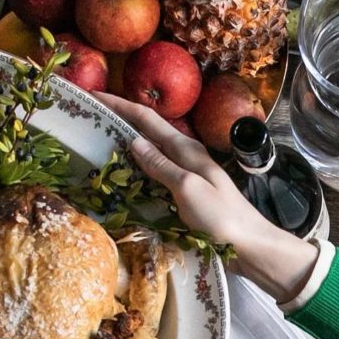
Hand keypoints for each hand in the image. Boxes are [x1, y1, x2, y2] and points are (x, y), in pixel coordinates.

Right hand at [95, 93, 318, 302]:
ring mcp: (184, 172)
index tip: (94, 95)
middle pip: (146, 129)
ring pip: (148, 148)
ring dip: (124, 139)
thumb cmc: (220, 217)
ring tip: (98, 137)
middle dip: (118, 118)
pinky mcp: (182, 189)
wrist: (248, 244)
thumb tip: (133, 141)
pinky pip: (152, 169)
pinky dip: (134, 163)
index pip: (146, 119)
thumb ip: (161, 165)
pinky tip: (122, 168)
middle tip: (90, 114)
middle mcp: (184, 155)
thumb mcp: (187, 188)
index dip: (119, 105)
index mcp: (185, 149)